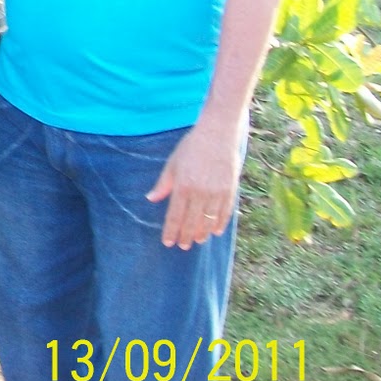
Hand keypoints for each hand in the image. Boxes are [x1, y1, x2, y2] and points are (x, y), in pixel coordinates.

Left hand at [146, 118, 245, 249]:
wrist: (217, 135)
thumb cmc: (191, 147)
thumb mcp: (172, 163)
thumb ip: (163, 184)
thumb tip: (151, 199)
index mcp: (182, 186)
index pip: (175, 216)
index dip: (171, 231)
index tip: (168, 242)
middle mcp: (200, 193)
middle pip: (191, 222)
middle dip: (185, 236)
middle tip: (182, 246)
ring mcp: (217, 193)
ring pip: (209, 221)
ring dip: (202, 233)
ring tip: (197, 241)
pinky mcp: (230, 190)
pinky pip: (225, 213)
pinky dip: (220, 224)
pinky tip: (215, 232)